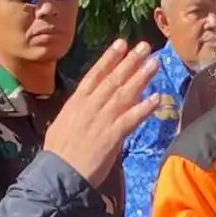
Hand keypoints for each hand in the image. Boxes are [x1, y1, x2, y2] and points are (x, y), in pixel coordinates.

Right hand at [44, 40, 161, 187]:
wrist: (59, 172)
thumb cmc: (58, 152)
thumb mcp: (63, 123)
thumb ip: (77, 111)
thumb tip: (84, 104)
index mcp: (77, 102)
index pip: (95, 74)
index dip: (110, 58)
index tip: (121, 44)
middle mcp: (90, 106)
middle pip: (113, 79)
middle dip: (130, 61)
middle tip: (144, 46)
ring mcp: (103, 119)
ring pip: (124, 93)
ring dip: (141, 77)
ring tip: (154, 63)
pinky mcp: (113, 135)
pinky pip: (132, 118)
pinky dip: (144, 108)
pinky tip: (157, 98)